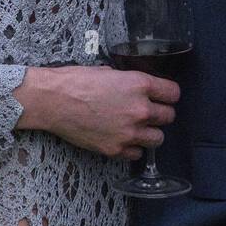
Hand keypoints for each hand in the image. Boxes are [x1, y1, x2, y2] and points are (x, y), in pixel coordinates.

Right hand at [14, 65, 178, 160]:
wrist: (52, 100)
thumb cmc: (76, 81)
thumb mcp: (109, 72)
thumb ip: (130, 82)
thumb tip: (139, 88)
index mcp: (139, 85)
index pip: (173, 93)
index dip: (168, 94)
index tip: (164, 96)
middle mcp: (139, 109)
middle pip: (169, 117)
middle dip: (160, 113)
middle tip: (148, 112)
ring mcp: (129, 132)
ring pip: (158, 138)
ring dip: (150, 132)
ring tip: (136, 127)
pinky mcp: (116, 149)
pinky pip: (137, 153)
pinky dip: (132, 147)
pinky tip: (122, 138)